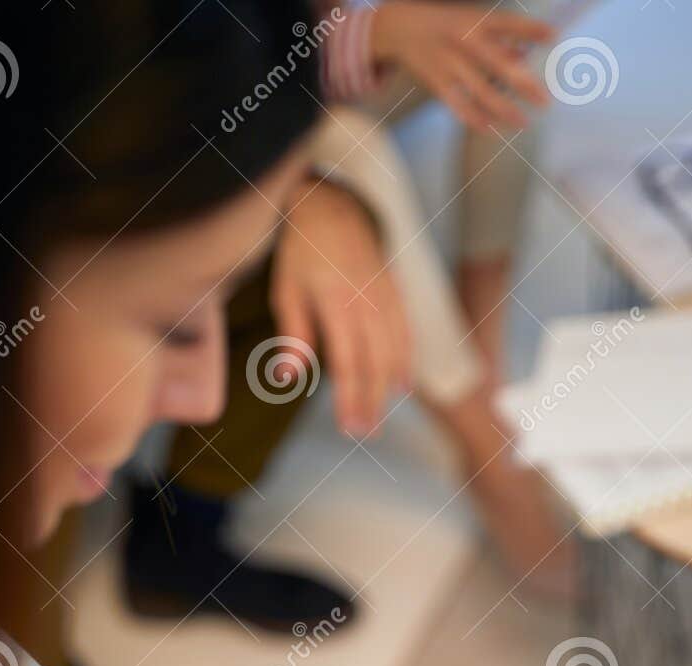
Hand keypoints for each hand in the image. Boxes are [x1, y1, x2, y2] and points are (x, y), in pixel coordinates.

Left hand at [270, 177, 409, 435]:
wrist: (333, 205)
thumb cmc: (301, 252)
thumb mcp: (286, 291)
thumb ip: (292, 337)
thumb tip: (288, 379)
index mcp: (335, 303)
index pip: (346, 363)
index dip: (349, 399)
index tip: (348, 428)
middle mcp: (365, 302)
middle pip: (374, 364)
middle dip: (371, 402)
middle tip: (365, 433)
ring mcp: (384, 296)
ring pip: (393, 351)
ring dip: (388, 388)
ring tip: (380, 417)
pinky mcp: (394, 292)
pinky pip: (405, 332)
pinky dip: (405, 360)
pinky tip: (403, 385)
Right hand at [371, 2, 553, 130]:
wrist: (399, 26)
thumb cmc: (445, 25)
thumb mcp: (471, 23)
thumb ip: (498, 39)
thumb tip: (525, 54)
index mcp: (475, 21)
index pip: (507, 23)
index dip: (530, 29)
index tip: (553, 35)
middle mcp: (463, 39)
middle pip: (497, 62)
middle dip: (522, 82)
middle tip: (545, 100)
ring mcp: (449, 61)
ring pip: (480, 89)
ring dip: (503, 108)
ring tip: (523, 122)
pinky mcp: (436, 81)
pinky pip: (457, 104)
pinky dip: (474, 118)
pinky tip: (491, 130)